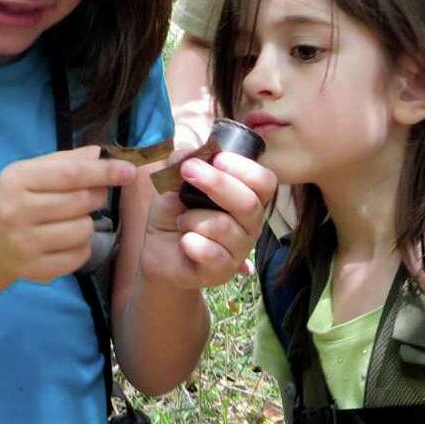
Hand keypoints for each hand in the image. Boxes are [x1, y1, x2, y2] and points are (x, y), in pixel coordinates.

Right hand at [0, 145, 134, 285]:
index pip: (71, 174)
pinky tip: (66, 240)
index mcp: (16, 181)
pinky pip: (79, 256)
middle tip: (90, 195)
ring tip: (71, 219)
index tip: (130, 170)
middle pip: (81, 202)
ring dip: (88, 223)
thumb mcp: (28, 172)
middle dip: (96, 196)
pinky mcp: (35, 270)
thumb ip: (64, 161)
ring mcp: (25, 245)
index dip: (104, 172)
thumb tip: (98, 154)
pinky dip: (82, 247)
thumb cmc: (11, 199)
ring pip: (84, 231)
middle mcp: (17, 213)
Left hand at [138, 150, 274, 288]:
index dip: (243, 167)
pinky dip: (191, 243)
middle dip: (216, 183)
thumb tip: (188, 152)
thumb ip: (182, 164)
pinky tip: (185, 243)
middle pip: (248, 202)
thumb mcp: (173, 183)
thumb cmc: (176, 213)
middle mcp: (250, 223)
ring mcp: (239, 249)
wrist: (160, 253)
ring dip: (192, 218)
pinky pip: (212, 253)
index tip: (216, 158)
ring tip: (182, 222)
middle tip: (188, 171)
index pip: (264, 181)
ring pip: (223, 226)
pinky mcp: (223, 271)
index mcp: (246, 197)